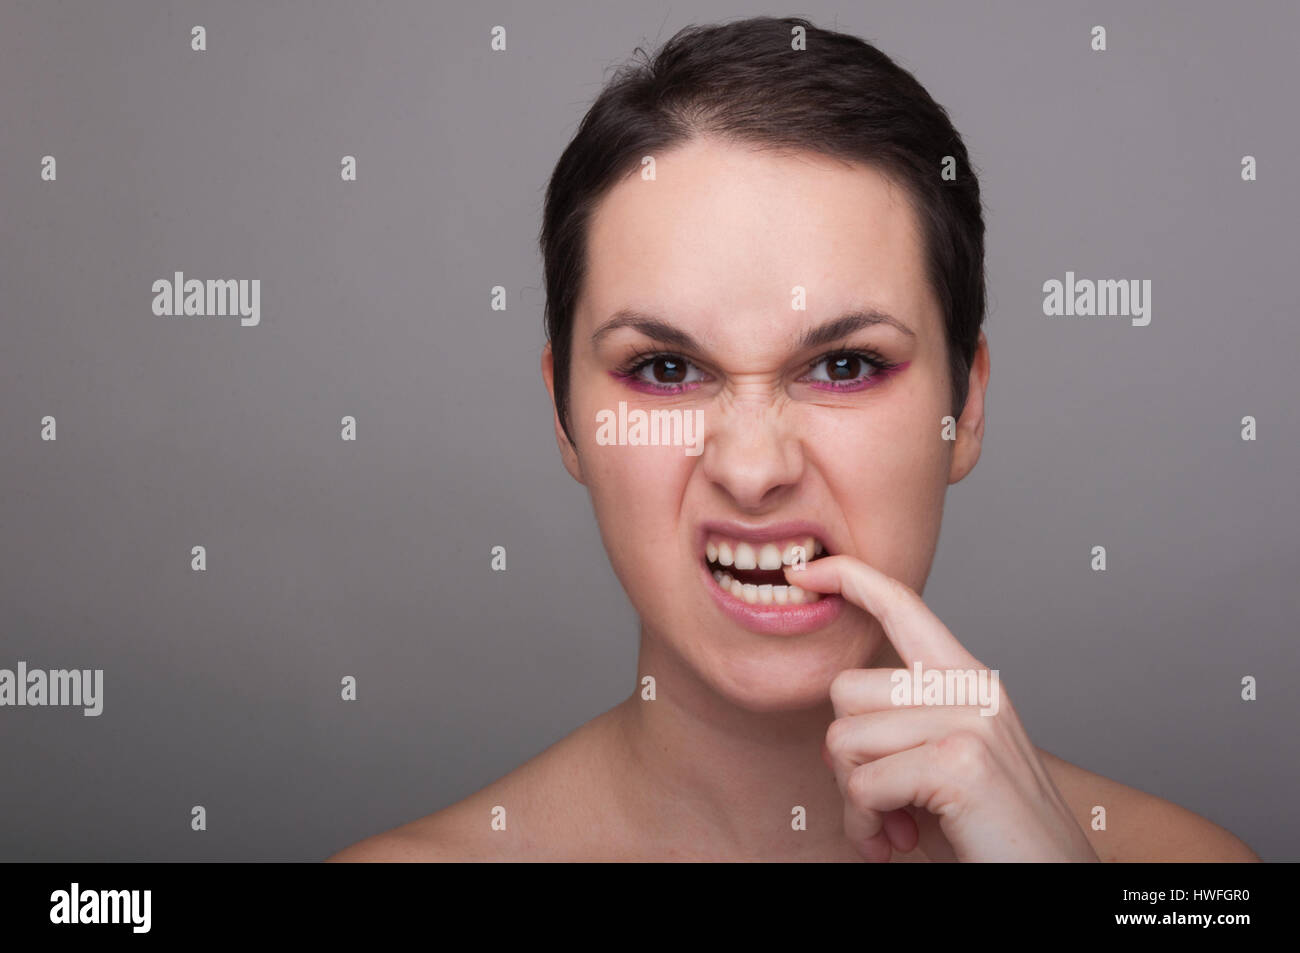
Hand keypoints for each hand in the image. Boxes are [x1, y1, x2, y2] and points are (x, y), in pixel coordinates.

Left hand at [787, 555, 1099, 862]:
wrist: (1053, 879)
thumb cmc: (991, 832)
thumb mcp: (942, 764)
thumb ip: (900, 730)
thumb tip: (835, 733)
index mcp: (969, 680)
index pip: (902, 604)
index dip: (850, 578)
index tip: (803, 569)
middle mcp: (972, 688)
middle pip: (846, 690)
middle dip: (845, 759)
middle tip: (880, 805)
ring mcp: (969, 720)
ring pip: (845, 740)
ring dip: (854, 800)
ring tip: (891, 829)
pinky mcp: (960, 762)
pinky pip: (862, 784)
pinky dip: (865, 825)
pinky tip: (897, 843)